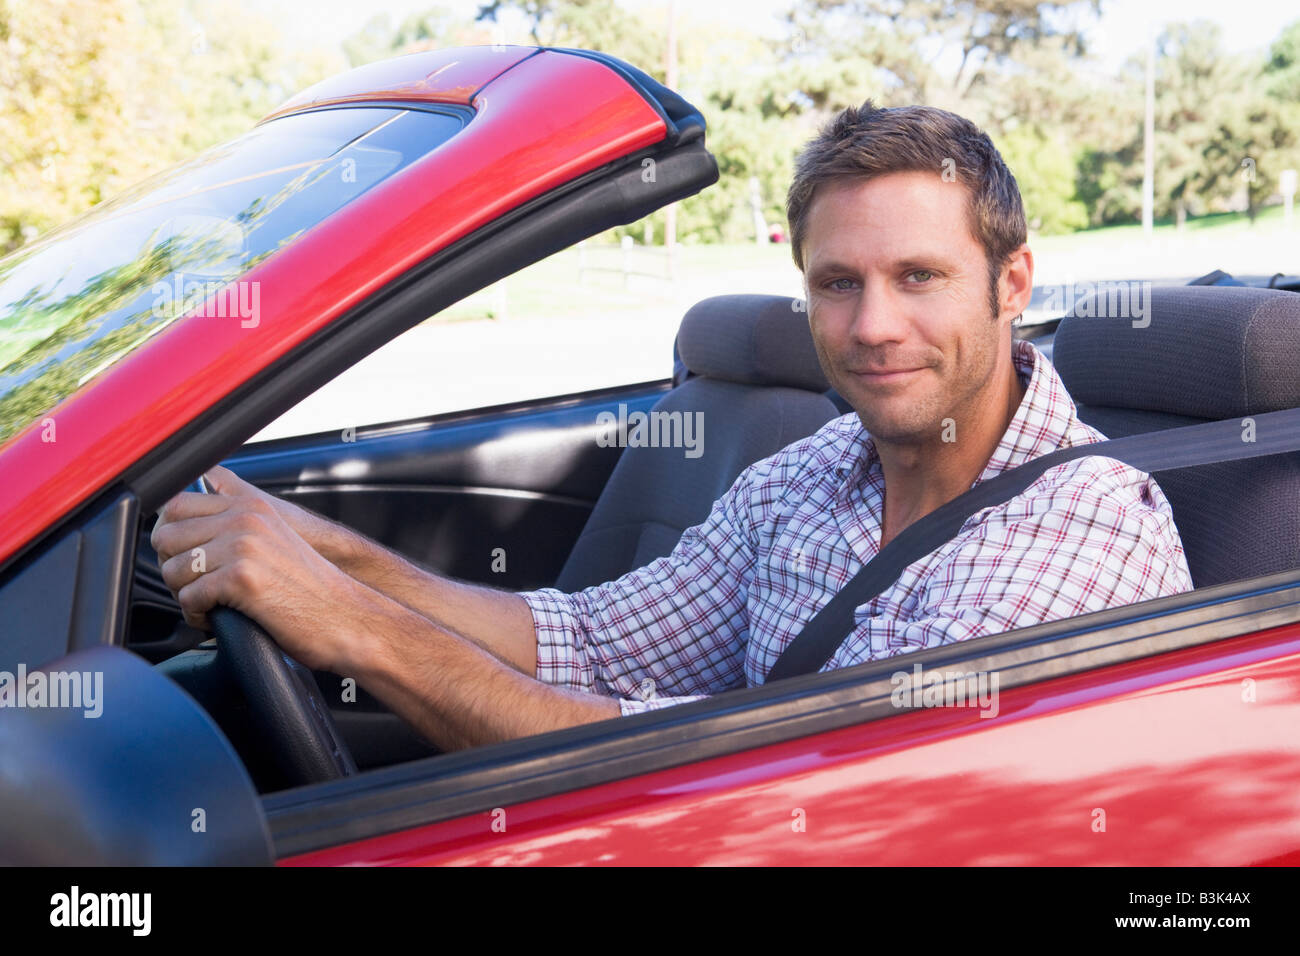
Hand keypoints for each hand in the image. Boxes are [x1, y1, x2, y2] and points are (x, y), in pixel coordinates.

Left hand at [151, 467, 364, 671]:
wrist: (344, 617)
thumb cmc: (310, 588)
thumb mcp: (274, 539)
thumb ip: (235, 523)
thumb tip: (187, 521)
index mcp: (251, 506)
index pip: (176, 504)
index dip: (170, 537)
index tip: (183, 559)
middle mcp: (245, 518)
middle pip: (166, 536)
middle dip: (175, 568)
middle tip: (197, 587)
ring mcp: (243, 546)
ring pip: (173, 570)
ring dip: (185, 595)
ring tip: (211, 605)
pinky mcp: (241, 578)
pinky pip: (189, 598)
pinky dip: (197, 616)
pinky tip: (218, 619)